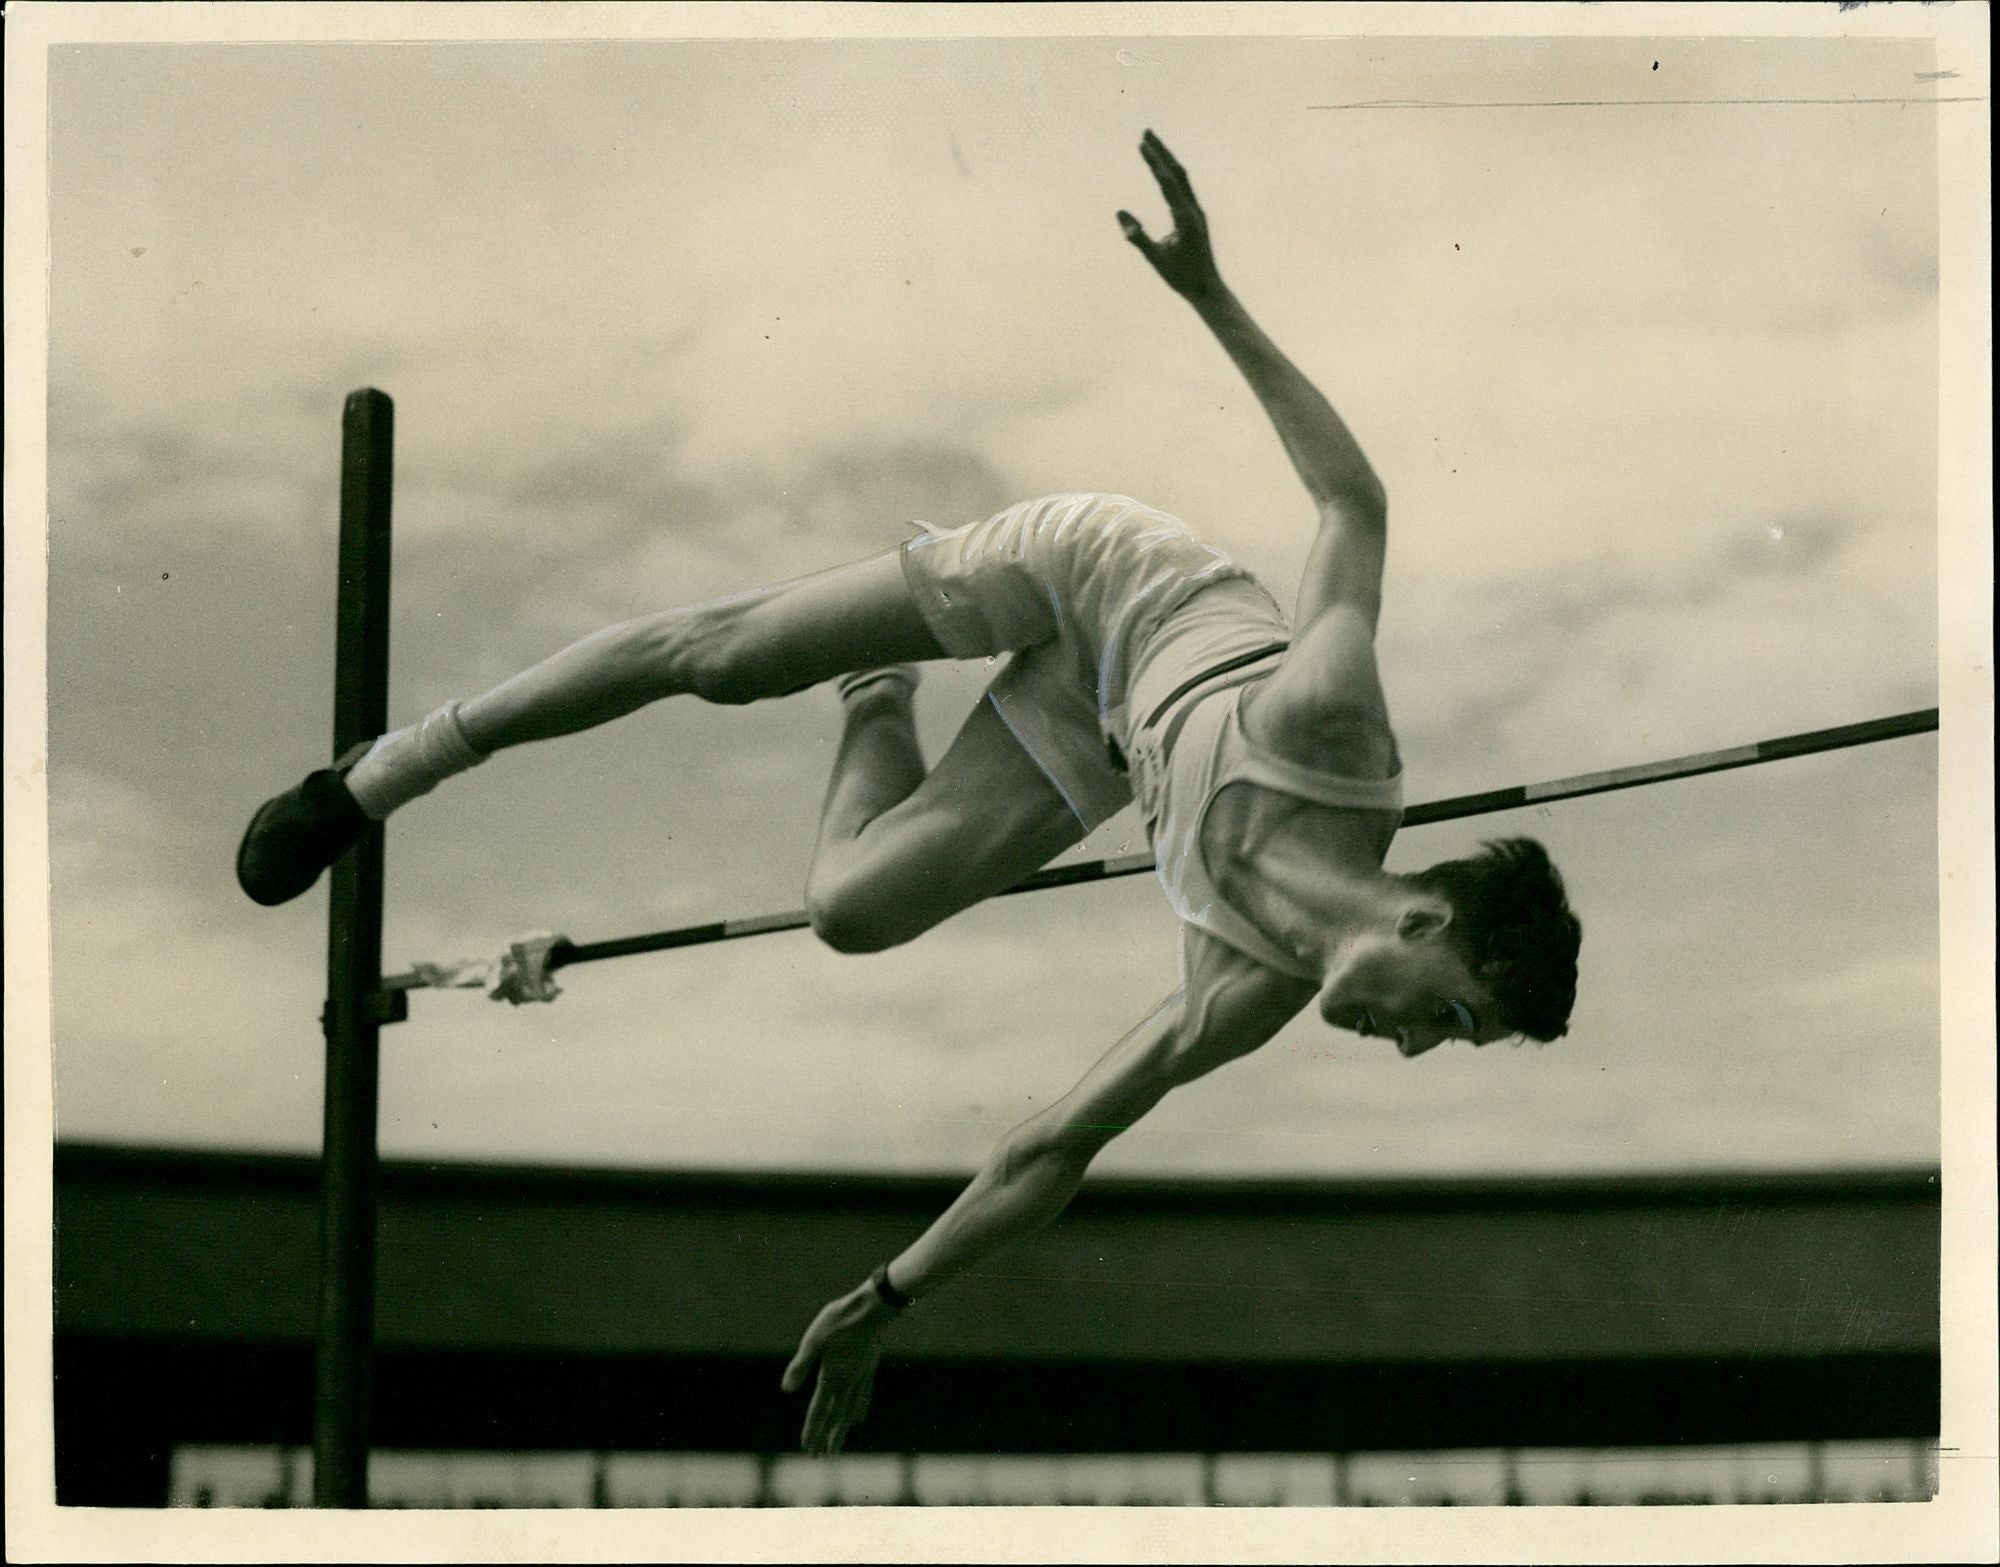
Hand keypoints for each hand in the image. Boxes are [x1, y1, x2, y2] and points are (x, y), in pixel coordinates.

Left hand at [781, 1285, 891, 1455]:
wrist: (873, 1307)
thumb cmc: (839, 1320)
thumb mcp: (813, 1339)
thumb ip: (801, 1366)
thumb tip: (786, 1389)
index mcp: (831, 1376)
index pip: (818, 1410)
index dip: (812, 1430)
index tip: (807, 1449)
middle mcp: (847, 1382)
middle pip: (834, 1416)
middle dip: (825, 1437)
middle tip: (819, 1457)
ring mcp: (860, 1377)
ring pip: (849, 1411)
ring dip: (840, 1430)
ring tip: (836, 1447)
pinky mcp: (868, 1368)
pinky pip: (863, 1396)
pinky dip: (859, 1410)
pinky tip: (858, 1419)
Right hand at [1117, 130, 1221, 300]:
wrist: (1207, 289)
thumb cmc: (1181, 278)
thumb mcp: (1155, 258)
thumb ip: (1137, 236)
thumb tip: (1121, 213)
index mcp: (1185, 217)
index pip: (1167, 182)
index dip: (1154, 162)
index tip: (1141, 144)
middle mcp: (1194, 210)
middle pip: (1177, 172)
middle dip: (1162, 151)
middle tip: (1146, 132)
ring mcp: (1197, 212)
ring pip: (1182, 178)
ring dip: (1168, 159)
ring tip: (1153, 145)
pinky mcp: (1196, 217)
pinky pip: (1183, 188)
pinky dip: (1172, 174)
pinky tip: (1165, 171)